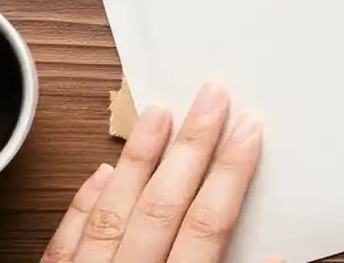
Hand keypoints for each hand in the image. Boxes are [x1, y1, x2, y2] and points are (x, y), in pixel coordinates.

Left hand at [41, 83, 275, 262]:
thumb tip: (277, 257)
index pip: (208, 224)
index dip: (231, 172)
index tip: (248, 129)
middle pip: (164, 203)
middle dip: (193, 144)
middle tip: (211, 96)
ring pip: (114, 210)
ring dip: (138, 158)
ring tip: (157, 113)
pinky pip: (66, 240)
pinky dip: (84, 204)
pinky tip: (100, 172)